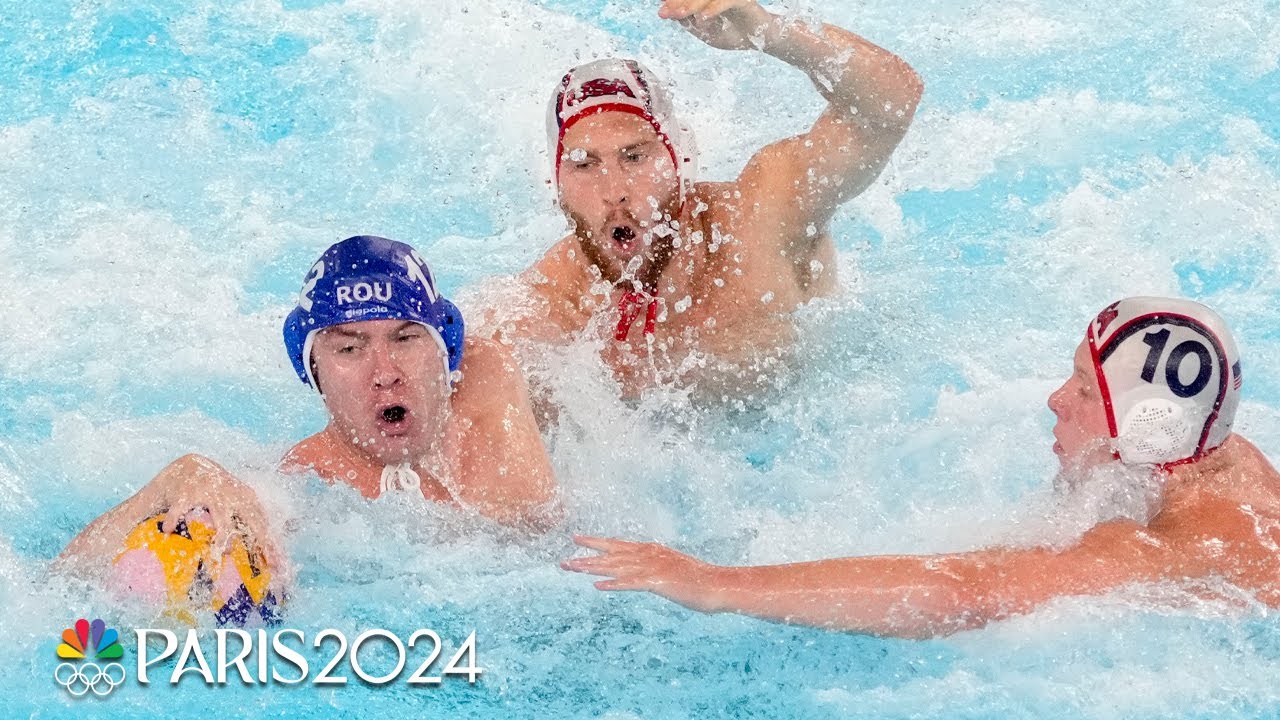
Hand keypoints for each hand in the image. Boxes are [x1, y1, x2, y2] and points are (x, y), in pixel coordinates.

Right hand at [148, 455, 281, 565]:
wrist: (191, 466)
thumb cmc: (218, 492)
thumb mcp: (240, 502)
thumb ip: (256, 520)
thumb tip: (292, 530)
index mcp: (248, 500)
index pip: (265, 525)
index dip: (274, 545)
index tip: (280, 567)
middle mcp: (234, 495)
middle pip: (252, 521)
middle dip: (261, 541)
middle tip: (265, 563)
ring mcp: (212, 492)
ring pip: (222, 517)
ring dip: (224, 535)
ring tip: (224, 552)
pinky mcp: (188, 491)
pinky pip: (182, 509)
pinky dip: (174, 519)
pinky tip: (168, 530)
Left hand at [562, 535, 724, 612]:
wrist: (717, 584)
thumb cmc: (697, 579)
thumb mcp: (672, 569)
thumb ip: (656, 567)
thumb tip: (645, 571)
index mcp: (651, 550)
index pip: (617, 544)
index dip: (596, 542)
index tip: (576, 539)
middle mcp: (648, 555)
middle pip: (611, 554)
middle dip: (586, 556)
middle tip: (563, 561)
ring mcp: (652, 567)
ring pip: (616, 566)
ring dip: (592, 568)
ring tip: (572, 569)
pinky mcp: (658, 582)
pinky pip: (631, 583)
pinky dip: (614, 584)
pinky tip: (598, 586)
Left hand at [658, 0, 770, 50]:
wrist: (760, 39)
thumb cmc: (733, 34)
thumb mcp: (706, 33)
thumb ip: (690, 23)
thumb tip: (671, 14)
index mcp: (707, 0)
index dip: (674, 2)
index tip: (661, 11)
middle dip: (677, 3)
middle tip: (664, 12)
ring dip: (691, 5)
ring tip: (679, 15)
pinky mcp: (743, 0)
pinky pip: (725, 2)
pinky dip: (713, 10)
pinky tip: (702, 19)